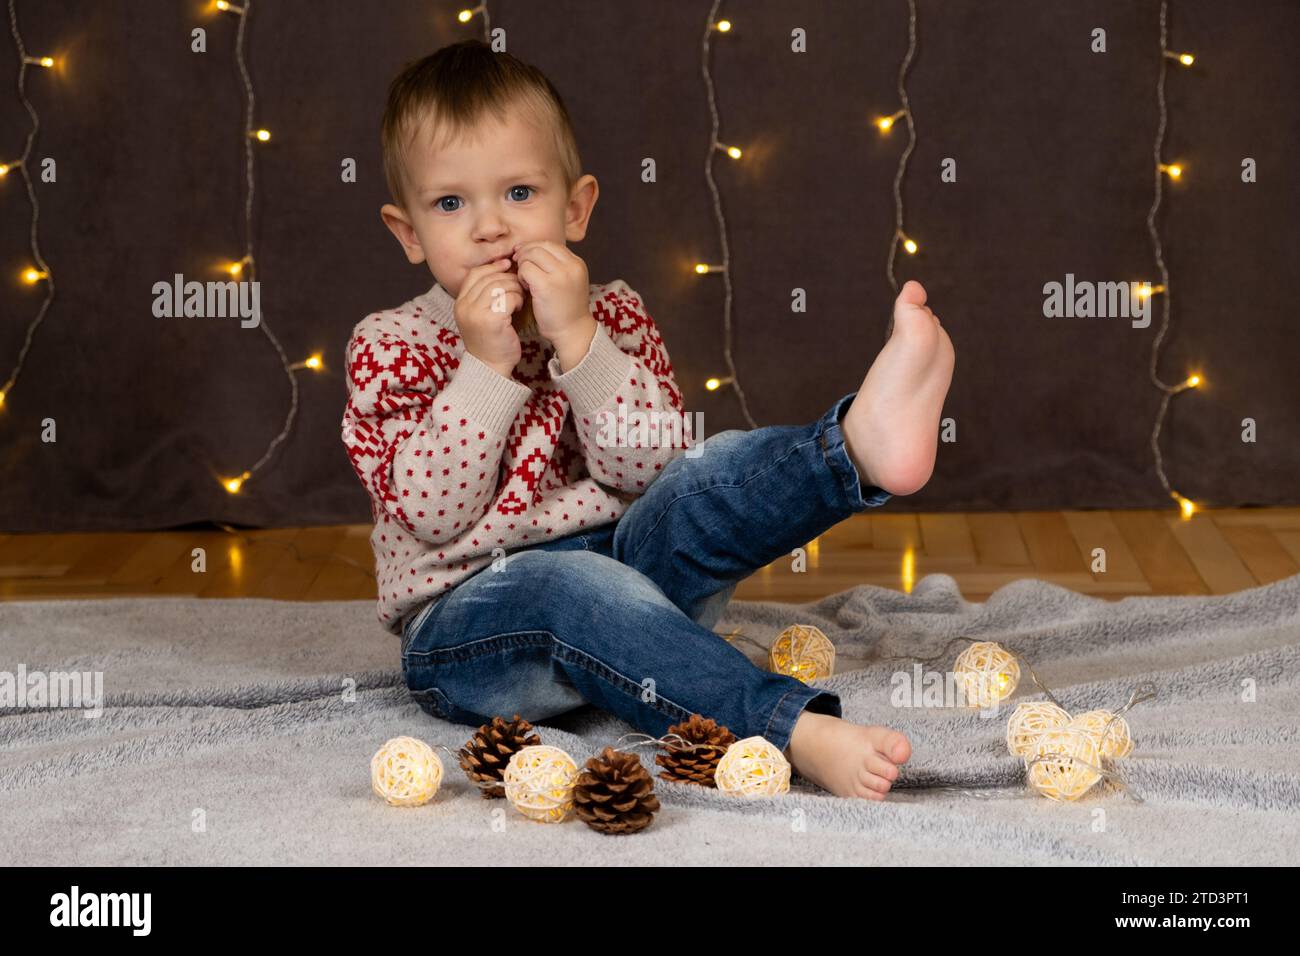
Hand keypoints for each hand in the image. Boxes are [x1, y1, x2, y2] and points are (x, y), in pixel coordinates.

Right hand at [453, 258, 523, 376]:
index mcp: (460, 302)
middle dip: (508, 277)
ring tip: (520, 298)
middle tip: (519, 285)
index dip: (492, 266)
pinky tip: (519, 307)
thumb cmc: (491, 340)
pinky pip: (508, 298)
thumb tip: (504, 266)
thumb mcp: (481, 314)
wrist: (491, 366)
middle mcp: (465, 306)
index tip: (508, 266)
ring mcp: (476, 313)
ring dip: (515, 288)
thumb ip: (485, 294)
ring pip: (499, 285)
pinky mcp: (491, 320)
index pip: (475, 274)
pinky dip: (517, 299)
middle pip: (489, 277)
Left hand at [511, 240, 595, 349]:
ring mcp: (560, 275)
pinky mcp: (547, 286)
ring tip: (525, 280)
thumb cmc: (565, 309)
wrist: (572, 332)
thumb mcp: (567, 281)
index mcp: (577, 263)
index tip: (525, 257)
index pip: (551, 244)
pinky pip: (526, 269)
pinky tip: (525, 287)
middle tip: (520, 267)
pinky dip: (521, 276)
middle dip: (526, 254)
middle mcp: (571, 266)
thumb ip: (555, 265)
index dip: (534, 248)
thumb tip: (528, 248)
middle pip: (540, 246)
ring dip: (523, 265)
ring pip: (531, 254)